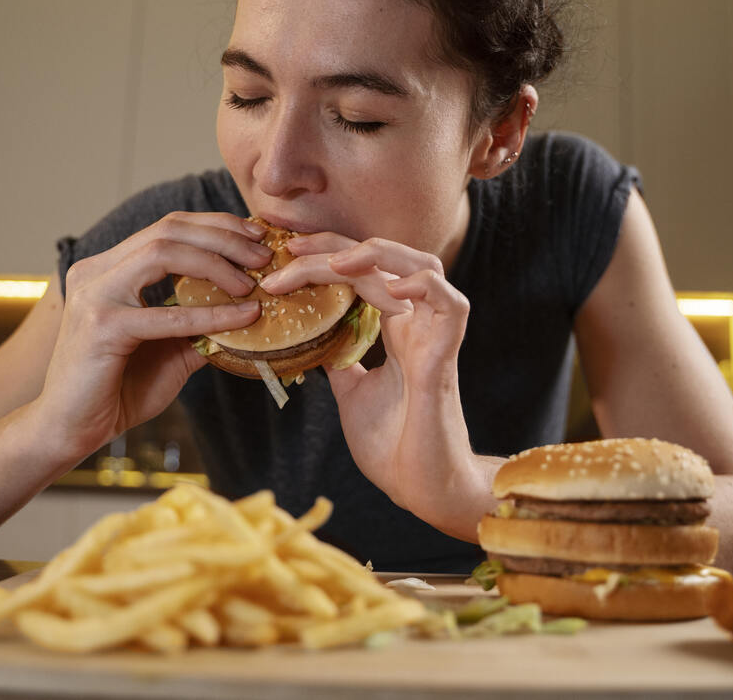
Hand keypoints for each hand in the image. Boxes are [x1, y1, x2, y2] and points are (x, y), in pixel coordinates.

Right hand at [38, 212, 267, 460]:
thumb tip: (252, 310)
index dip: (215, 226)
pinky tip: (244, 317)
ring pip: (163, 253)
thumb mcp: (171, 349)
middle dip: (223, 237)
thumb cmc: (118, 390)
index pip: (166, 227)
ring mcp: (95, 294)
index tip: (255, 238)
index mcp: (108, 268)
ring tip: (253, 283)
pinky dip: (212, 313)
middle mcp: (96, 271)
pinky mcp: (102, 326)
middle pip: (167, 230)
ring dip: (217, 263)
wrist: (72, 430)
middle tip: (264, 256)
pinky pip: (168, 313)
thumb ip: (201, 325)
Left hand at [261, 233, 485, 529]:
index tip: (282, 254)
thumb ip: (339, 360)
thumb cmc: (394, 446)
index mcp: (395, 328)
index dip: (325, 254)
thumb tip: (311, 339)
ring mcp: (433, 336)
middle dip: (336, 244)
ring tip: (336, 262)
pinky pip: (450, 304)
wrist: (419, 488)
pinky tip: (391, 288)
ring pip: (422, 266)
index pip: (361, 271)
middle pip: (383, 259)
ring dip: (378, 254)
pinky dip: (423, 286)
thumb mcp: (350, 393)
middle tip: (291, 248)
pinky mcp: (445, 357)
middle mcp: (416, 323)